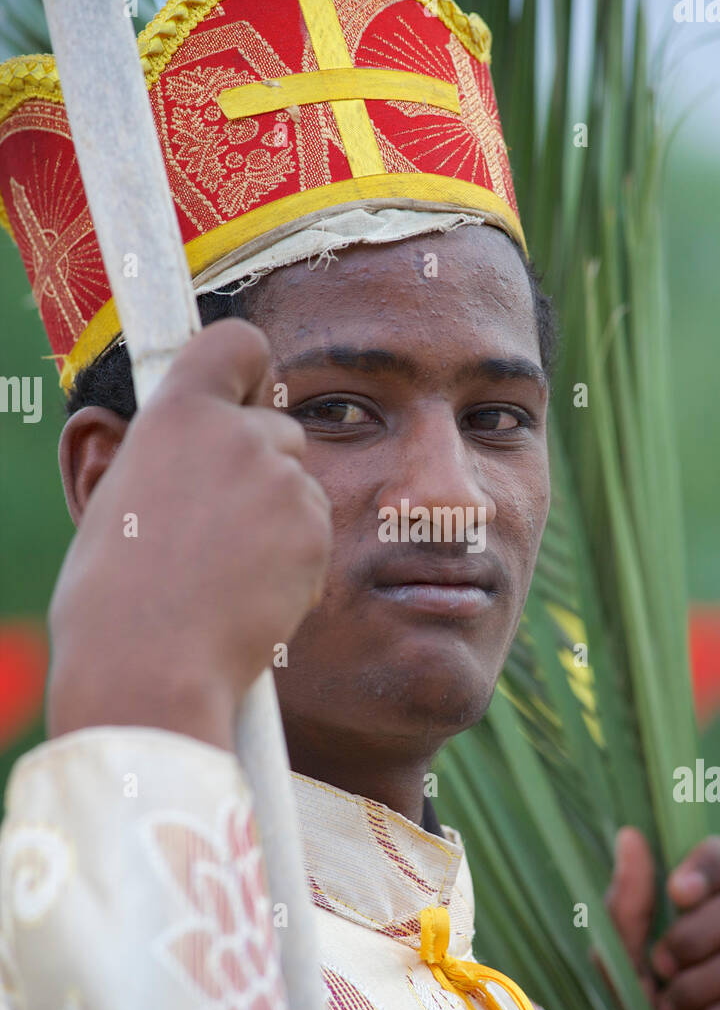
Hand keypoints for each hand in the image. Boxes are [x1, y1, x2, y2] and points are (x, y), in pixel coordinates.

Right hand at [48, 320, 331, 750]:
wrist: (150, 667)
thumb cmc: (115, 597)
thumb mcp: (121, 499)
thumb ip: (171, 459)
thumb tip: (195, 457)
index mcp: (175, 415)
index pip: (237, 342)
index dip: (246, 369)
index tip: (242, 396)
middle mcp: (237, 433)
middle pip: (279, 428)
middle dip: (264, 466)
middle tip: (222, 528)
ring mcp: (283, 482)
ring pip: (300, 485)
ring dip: (280, 519)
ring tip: (227, 574)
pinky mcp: (315, 530)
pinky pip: (315, 534)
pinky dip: (296, 561)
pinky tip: (252, 597)